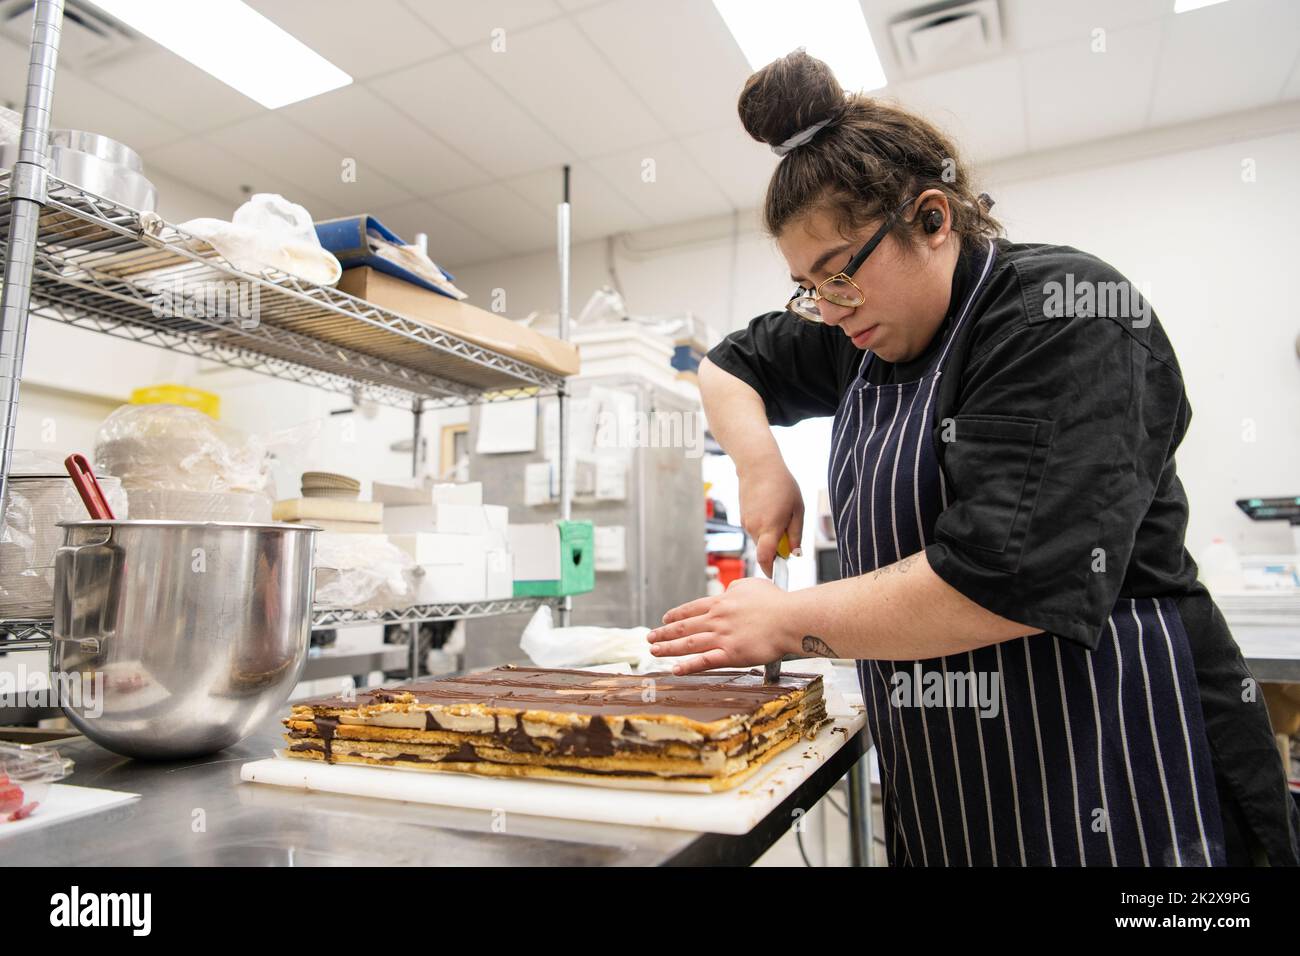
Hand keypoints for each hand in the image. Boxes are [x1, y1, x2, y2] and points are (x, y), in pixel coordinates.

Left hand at [647, 578, 799, 675]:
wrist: (790, 618)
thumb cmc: (776, 601)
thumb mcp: (752, 584)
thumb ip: (736, 587)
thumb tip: (729, 590)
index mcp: (721, 602)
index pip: (691, 608)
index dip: (675, 615)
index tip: (664, 620)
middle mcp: (717, 619)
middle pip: (684, 626)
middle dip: (664, 633)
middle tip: (650, 637)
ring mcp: (722, 637)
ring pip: (688, 644)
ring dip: (668, 648)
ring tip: (654, 651)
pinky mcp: (731, 655)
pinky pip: (705, 662)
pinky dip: (688, 666)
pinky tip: (676, 669)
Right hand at [738, 461, 803, 577]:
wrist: (758, 466)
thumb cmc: (782, 484)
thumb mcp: (798, 509)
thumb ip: (796, 533)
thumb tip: (795, 553)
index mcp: (769, 527)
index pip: (765, 558)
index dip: (770, 569)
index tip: (777, 573)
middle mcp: (754, 528)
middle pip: (765, 550)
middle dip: (776, 547)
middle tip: (789, 529)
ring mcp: (746, 523)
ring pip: (760, 539)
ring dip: (771, 534)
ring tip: (779, 511)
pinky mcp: (743, 517)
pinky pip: (756, 530)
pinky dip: (764, 526)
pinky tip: (769, 508)